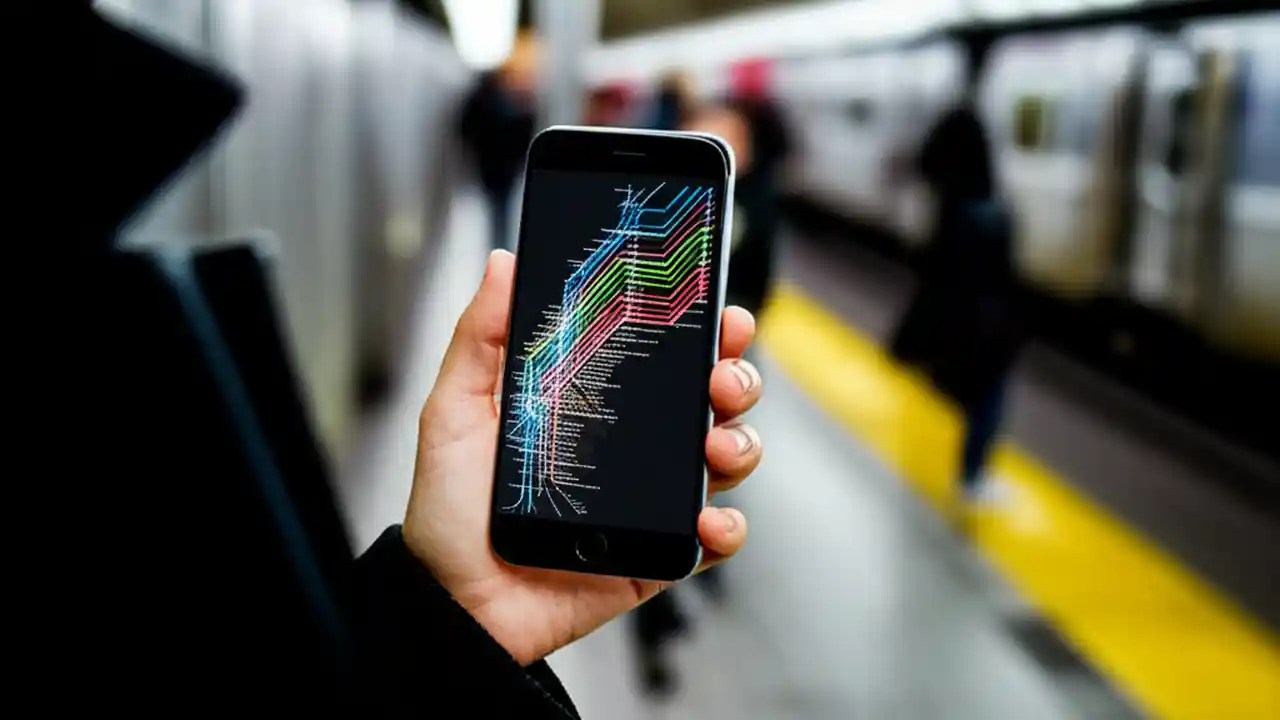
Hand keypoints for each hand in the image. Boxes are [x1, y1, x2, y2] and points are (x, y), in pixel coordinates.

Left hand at [403, 249, 763, 665]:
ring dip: (740, 442)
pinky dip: (726, 528)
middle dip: (734, 375)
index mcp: (592, 403)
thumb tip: (503, 264)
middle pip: (708, 398)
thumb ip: (480, 339)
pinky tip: (706, 521)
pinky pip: (714, 539)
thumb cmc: (449, 510)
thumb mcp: (454, 412)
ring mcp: (650, 501)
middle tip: (721, 374)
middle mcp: (631, 447)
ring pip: (726, 457)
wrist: (452, 604)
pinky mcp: (659, 554)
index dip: (695, 325)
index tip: (712, 303)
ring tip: (717, 445)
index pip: (658, 353)